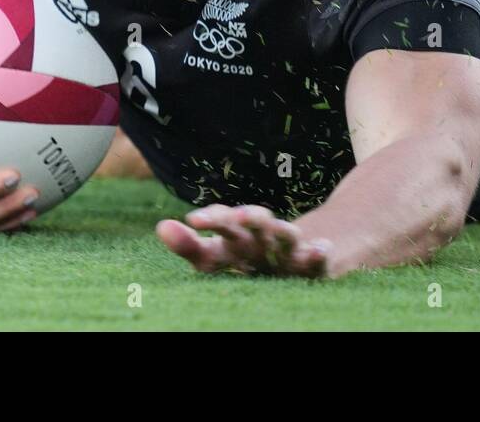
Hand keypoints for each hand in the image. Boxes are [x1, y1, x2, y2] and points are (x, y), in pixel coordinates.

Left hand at [156, 204, 332, 276]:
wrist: (311, 248)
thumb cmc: (255, 255)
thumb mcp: (221, 256)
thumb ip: (191, 247)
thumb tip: (160, 226)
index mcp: (239, 236)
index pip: (224, 222)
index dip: (212, 218)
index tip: (194, 219)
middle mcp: (264, 238)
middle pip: (253, 224)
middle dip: (243, 218)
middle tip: (235, 216)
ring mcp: (290, 250)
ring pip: (284, 235)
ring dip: (277, 228)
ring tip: (268, 224)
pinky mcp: (315, 264)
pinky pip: (319, 259)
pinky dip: (319, 253)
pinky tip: (318, 248)